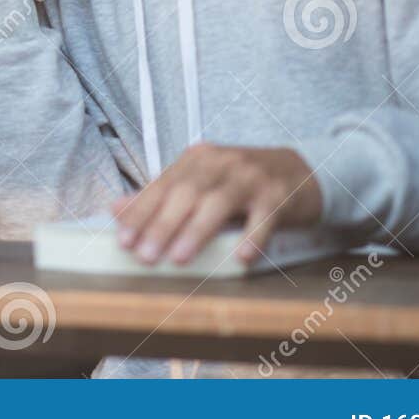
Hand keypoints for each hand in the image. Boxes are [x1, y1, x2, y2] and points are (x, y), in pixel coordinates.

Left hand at [110, 144, 322, 264]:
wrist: (301, 170)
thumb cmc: (242, 182)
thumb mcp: (202, 183)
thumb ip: (162, 195)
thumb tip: (116, 208)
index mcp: (198, 159)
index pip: (163, 185)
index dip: (141, 212)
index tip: (124, 239)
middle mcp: (222, 163)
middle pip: (186, 193)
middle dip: (163, 225)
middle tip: (145, 256)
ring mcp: (252, 177)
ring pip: (219, 204)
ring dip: (196, 232)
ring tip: (177, 258)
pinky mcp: (280, 194)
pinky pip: (264, 217)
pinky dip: (251, 237)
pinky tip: (239, 257)